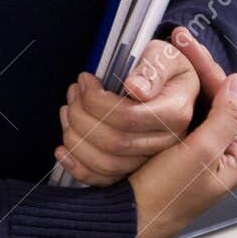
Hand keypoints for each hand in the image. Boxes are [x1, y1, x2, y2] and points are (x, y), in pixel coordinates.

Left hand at [53, 30, 202, 185]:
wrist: (172, 86)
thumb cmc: (164, 68)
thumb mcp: (163, 56)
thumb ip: (151, 69)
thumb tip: (134, 88)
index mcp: (175, 113)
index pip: (127, 117)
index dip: (96, 101)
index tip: (84, 80)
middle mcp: (166, 143)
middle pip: (113, 142)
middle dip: (81, 116)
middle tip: (73, 93)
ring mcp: (150, 161)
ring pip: (106, 164)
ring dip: (76, 138)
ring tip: (67, 110)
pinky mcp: (134, 171)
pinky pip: (104, 180)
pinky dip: (77, 168)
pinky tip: (62, 150)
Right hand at [128, 37, 236, 237]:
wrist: (124, 223)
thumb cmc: (162, 198)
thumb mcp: (199, 155)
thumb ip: (225, 118)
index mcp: (236, 154)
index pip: (227, 96)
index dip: (205, 65)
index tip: (183, 43)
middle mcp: (220, 152)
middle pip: (209, 96)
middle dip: (189, 68)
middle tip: (171, 41)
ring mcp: (196, 152)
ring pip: (188, 104)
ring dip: (172, 81)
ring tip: (159, 56)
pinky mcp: (173, 154)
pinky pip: (170, 117)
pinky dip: (159, 98)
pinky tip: (146, 83)